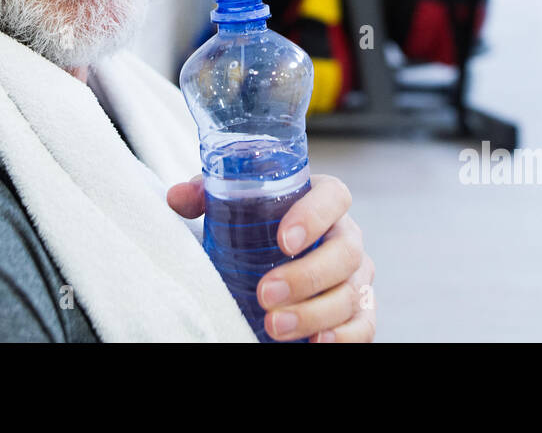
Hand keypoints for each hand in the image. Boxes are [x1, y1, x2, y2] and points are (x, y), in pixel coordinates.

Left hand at [166, 173, 374, 341]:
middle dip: (306, 276)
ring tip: (274, 327)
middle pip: (345, 252)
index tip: (283, 240)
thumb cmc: (255, 228)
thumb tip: (177, 198)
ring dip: (314, 313)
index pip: (333, 197)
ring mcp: (357, 275)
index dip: (314, 216)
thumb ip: (205, 196)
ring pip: (350, 293)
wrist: (273, 259)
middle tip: (266, 294)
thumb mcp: (231, 207)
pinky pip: (364, 325)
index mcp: (322, 201)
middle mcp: (346, 236)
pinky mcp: (360, 309)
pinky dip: (344, 337)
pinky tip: (317, 343)